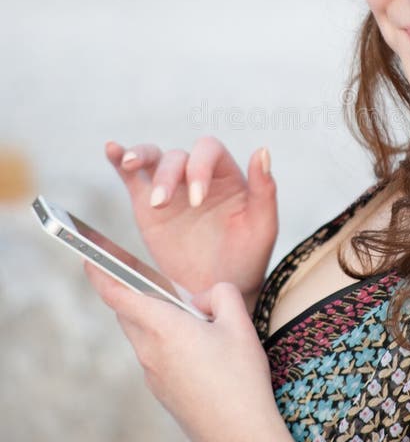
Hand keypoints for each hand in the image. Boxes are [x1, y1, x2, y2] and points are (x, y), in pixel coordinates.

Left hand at [84, 263, 323, 441]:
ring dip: (158, 322)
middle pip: (131, 314)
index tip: (89, 261)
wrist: (240, 438)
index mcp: (163, 328)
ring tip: (197, 322)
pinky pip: (156, 358)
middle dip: (137, 296)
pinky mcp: (162, 393)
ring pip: (145, 337)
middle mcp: (150, 351)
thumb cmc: (240, 379)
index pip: (119, 295)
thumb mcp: (239, 323)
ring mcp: (153, 376)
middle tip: (160, 285)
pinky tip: (201, 352)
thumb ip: (220, 294)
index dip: (101, 275)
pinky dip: (168, 345)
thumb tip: (203, 300)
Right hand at [104, 137, 277, 310]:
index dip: (200, 167)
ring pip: (153, 158)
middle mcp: (196, 175)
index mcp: (226, 175)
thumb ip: (265, 190)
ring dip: (141, 157)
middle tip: (162, 203)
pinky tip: (112, 150)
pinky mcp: (146, 205)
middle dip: (168, 176)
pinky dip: (119, 159)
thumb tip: (263, 151)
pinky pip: (131, 177)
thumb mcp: (262, 227)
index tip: (197, 200)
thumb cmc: (246, 258)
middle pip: (177, 157)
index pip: (209, 152)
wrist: (217, 291)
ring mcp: (170, 188)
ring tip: (131, 165)